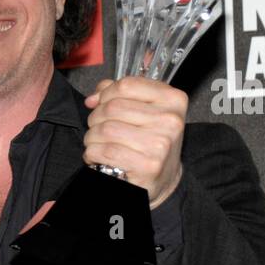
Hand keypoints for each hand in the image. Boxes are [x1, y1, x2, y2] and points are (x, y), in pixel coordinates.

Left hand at [83, 75, 186, 206]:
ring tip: (97, 142)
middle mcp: (170, 120)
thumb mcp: (146, 112)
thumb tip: (94, 97)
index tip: (100, 102)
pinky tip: (97, 155)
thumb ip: (121, 96)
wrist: (164, 179)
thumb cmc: (151, 143)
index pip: (127, 85)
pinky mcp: (148, 165)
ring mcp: (160, 143)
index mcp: (173, 100)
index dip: (106, 93)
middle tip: (97, 127)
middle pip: (113, 107)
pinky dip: (93, 153)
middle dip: (96, 117)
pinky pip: (105, 151)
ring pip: (106, 129)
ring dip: (92, 137)